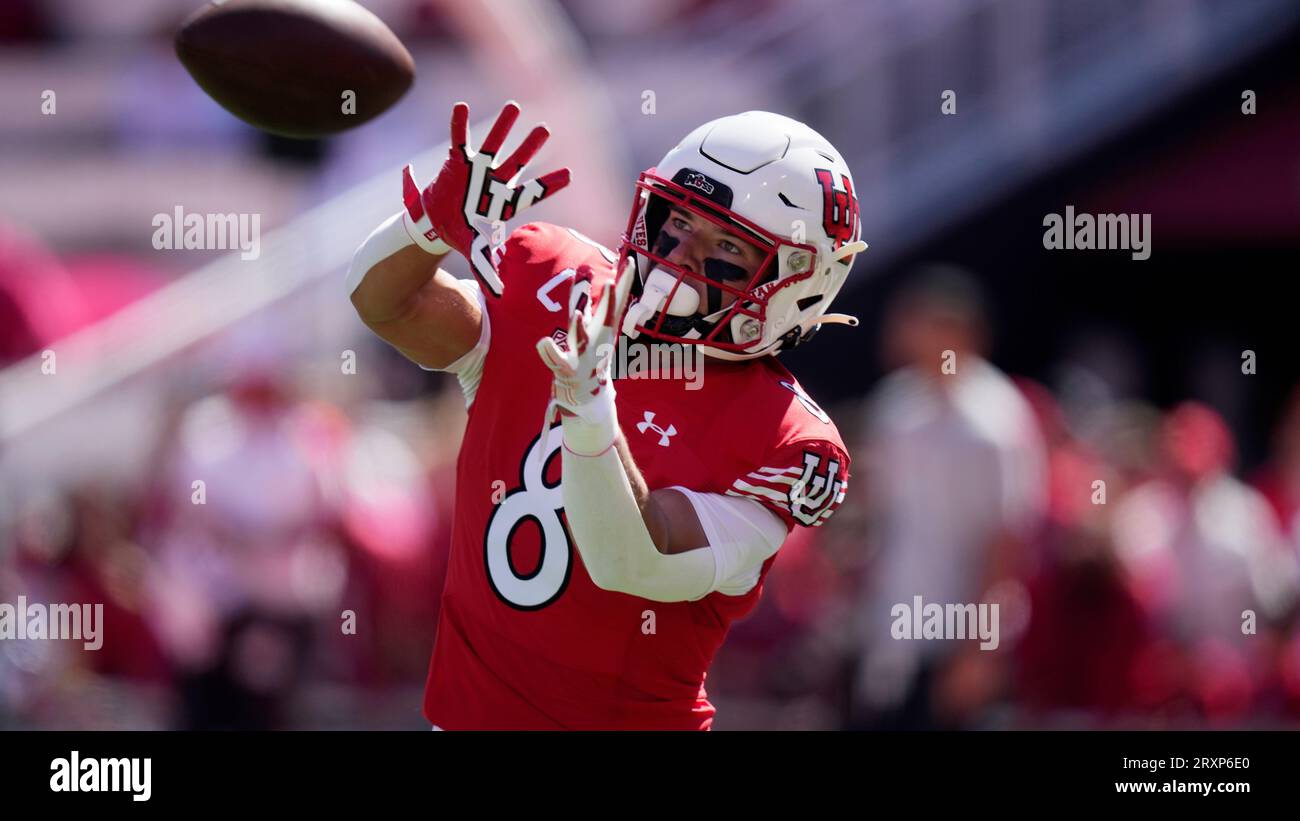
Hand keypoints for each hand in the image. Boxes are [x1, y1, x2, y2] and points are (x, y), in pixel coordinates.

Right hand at [402, 101, 570, 295]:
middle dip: (531, 145)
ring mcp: (477, 168)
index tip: (570, 175)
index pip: (533, 192)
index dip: (550, 185)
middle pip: (518, 161)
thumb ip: (489, 270)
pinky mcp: (456, 162)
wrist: (437, 225)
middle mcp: (495, 180)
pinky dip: (458, 124)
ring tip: (514, 107)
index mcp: (505, 200)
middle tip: (546, 129)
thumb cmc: (463, 234)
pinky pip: (457, 139)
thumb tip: (500, 294)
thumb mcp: (478, 253)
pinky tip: (461, 106)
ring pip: (492, 143)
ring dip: (502, 126)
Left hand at [534, 260, 634, 455]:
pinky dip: (550, 353)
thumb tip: (591, 277)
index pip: (616, 301)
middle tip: (613, 282)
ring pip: (582, 340)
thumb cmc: (590, 358)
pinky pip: (558, 361)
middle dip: (610, 302)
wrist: (589, 396)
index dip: (623, 282)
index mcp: (604, 329)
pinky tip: (543, 342)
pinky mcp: (569, 371)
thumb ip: (592, 305)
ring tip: (578, 313)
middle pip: (607, 318)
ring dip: (581, 328)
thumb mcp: (593, 329)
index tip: (629, 260)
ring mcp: (585, 357)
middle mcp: (598, 341)